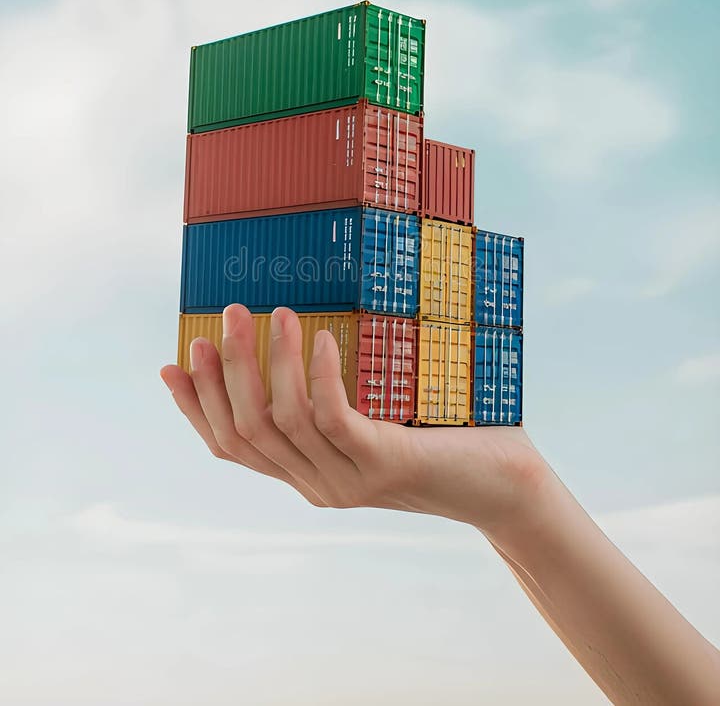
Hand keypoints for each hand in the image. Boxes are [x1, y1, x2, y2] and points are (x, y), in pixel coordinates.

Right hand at [160, 305, 546, 531]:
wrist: (505, 486)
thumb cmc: (442, 439)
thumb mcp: (375, 423)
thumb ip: (333, 407)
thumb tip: (298, 344)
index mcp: (307, 476)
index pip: (232, 448)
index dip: (197, 407)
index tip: (173, 363)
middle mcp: (318, 486)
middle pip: (247, 430)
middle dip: (226, 372)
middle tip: (224, 316)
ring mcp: (348, 480)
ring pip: (282, 421)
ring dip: (269, 363)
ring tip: (275, 312)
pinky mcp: (382, 465)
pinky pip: (332, 418)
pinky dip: (317, 375)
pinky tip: (319, 338)